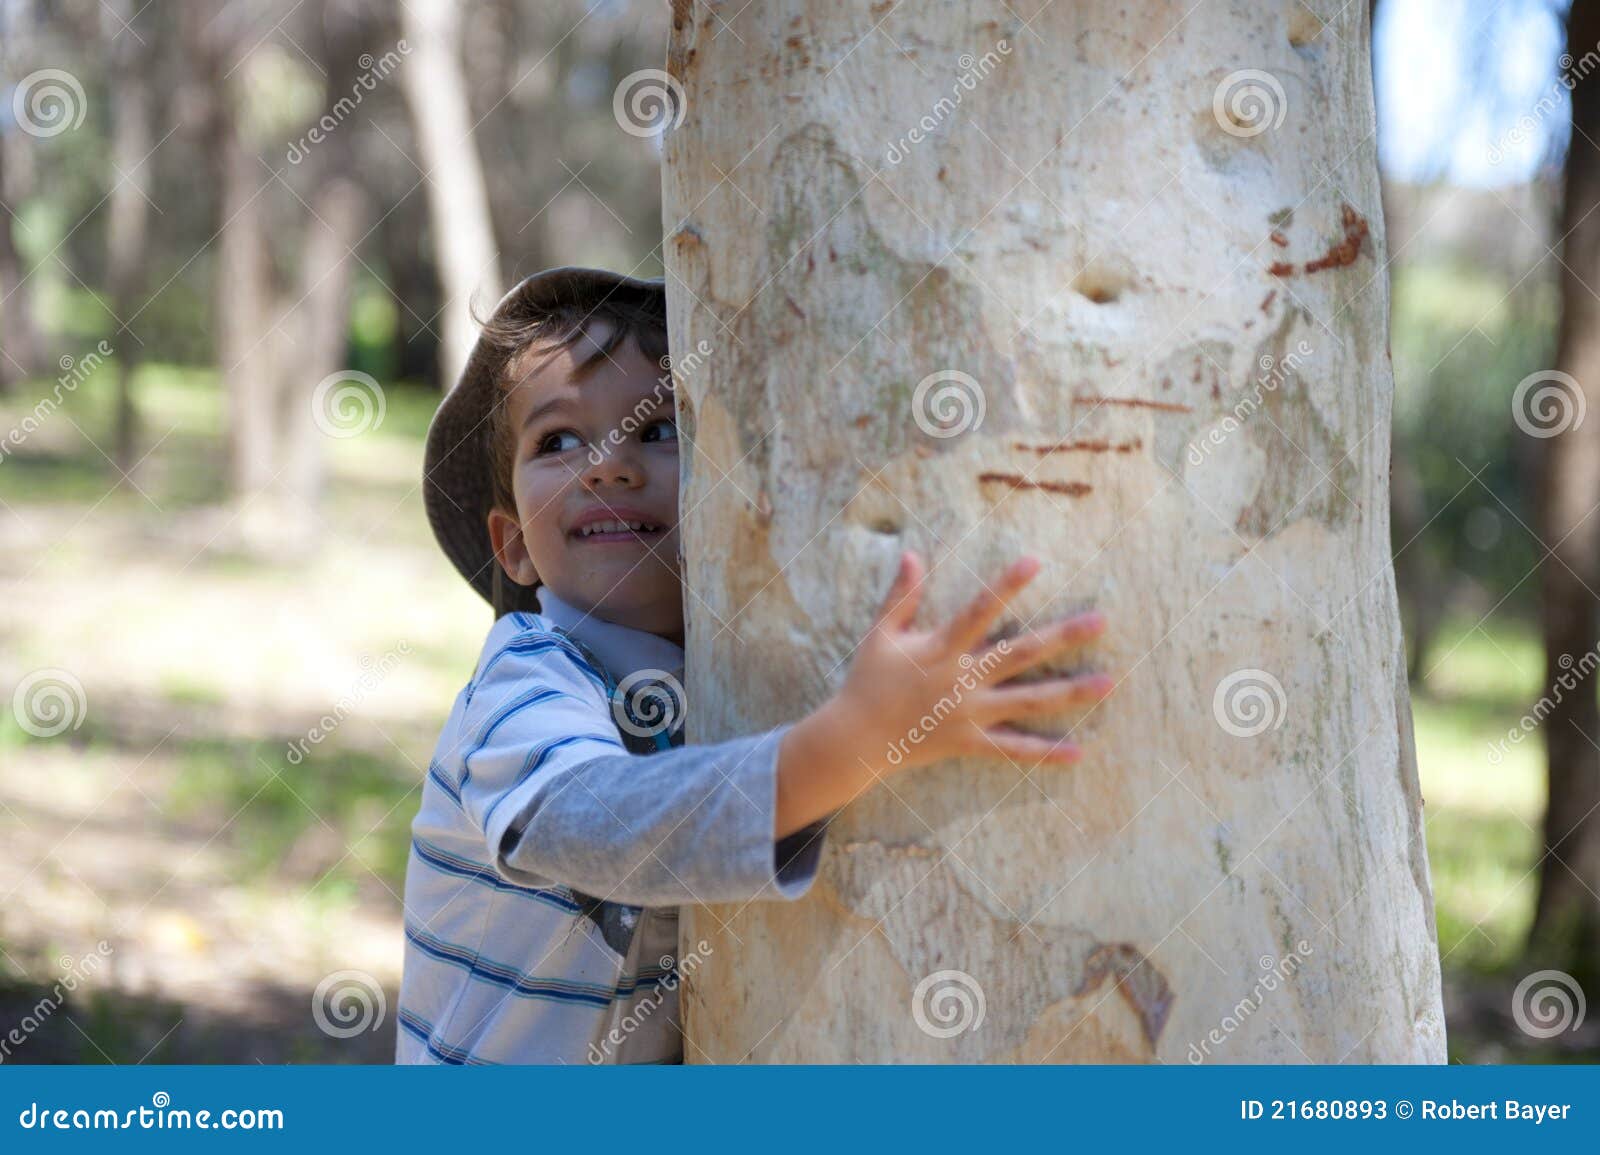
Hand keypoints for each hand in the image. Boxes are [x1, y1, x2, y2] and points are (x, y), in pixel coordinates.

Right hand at [774, 550, 1113, 837]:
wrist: (856, 739)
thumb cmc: (868, 680)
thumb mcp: (881, 634)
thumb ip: (901, 596)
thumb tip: (912, 554)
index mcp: (941, 648)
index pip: (979, 610)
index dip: (1006, 585)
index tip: (1036, 561)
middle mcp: (962, 680)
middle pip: (1021, 654)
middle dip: (1062, 637)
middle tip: (1101, 621)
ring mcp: (970, 714)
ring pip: (1029, 701)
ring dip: (1070, 692)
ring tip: (1109, 682)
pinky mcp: (971, 742)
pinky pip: (1013, 750)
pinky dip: (1045, 753)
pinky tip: (1080, 752)